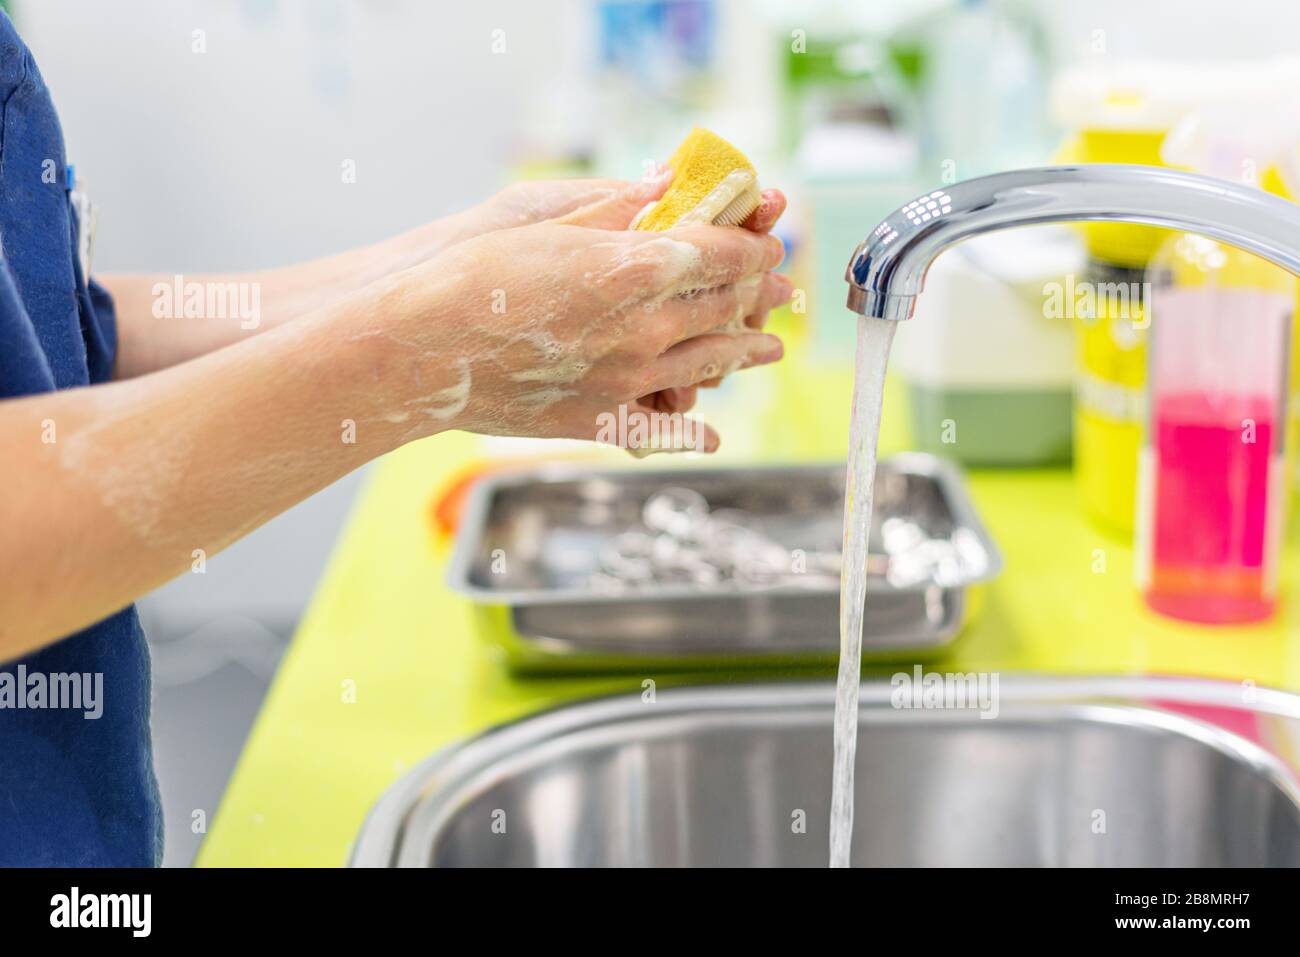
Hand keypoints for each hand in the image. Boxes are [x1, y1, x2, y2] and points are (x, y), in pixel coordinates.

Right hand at [380, 205, 791, 451]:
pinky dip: (693, 434)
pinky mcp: (599, 421)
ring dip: (746, 352)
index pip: (723, 255)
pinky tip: (715, 434)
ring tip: (768, 348)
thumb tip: (668, 185)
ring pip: (707, 364)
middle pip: (724, 307)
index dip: (754, 247)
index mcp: (638, 268)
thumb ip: (619, 209)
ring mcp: (627, 381)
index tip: (768, 243)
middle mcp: (646, 328)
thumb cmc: (475, 271)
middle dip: (759, 293)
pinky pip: (661, 431)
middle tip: (780, 287)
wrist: (422, 347)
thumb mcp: (550, 220)